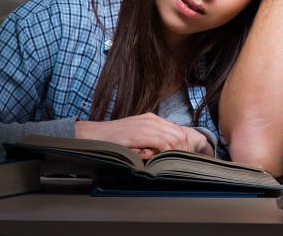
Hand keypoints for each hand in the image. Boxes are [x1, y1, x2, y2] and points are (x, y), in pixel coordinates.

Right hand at [75, 113, 213, 158]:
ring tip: (180, 163)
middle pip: (180, 133)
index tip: (189, 155)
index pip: (177, 130)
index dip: (186, 144)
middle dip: (186, 149)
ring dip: (179, 152)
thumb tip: (165, 152)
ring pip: (174, 137)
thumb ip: (150, 141)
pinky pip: (161, 142)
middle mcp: (152, 120)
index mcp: (152, 119)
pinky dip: (168, 152)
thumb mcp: (136, 136)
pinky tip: (167, 159)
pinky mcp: (139, 133)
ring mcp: (146, 125)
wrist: (93, 135)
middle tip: (187, 162)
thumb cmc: (113, 139)